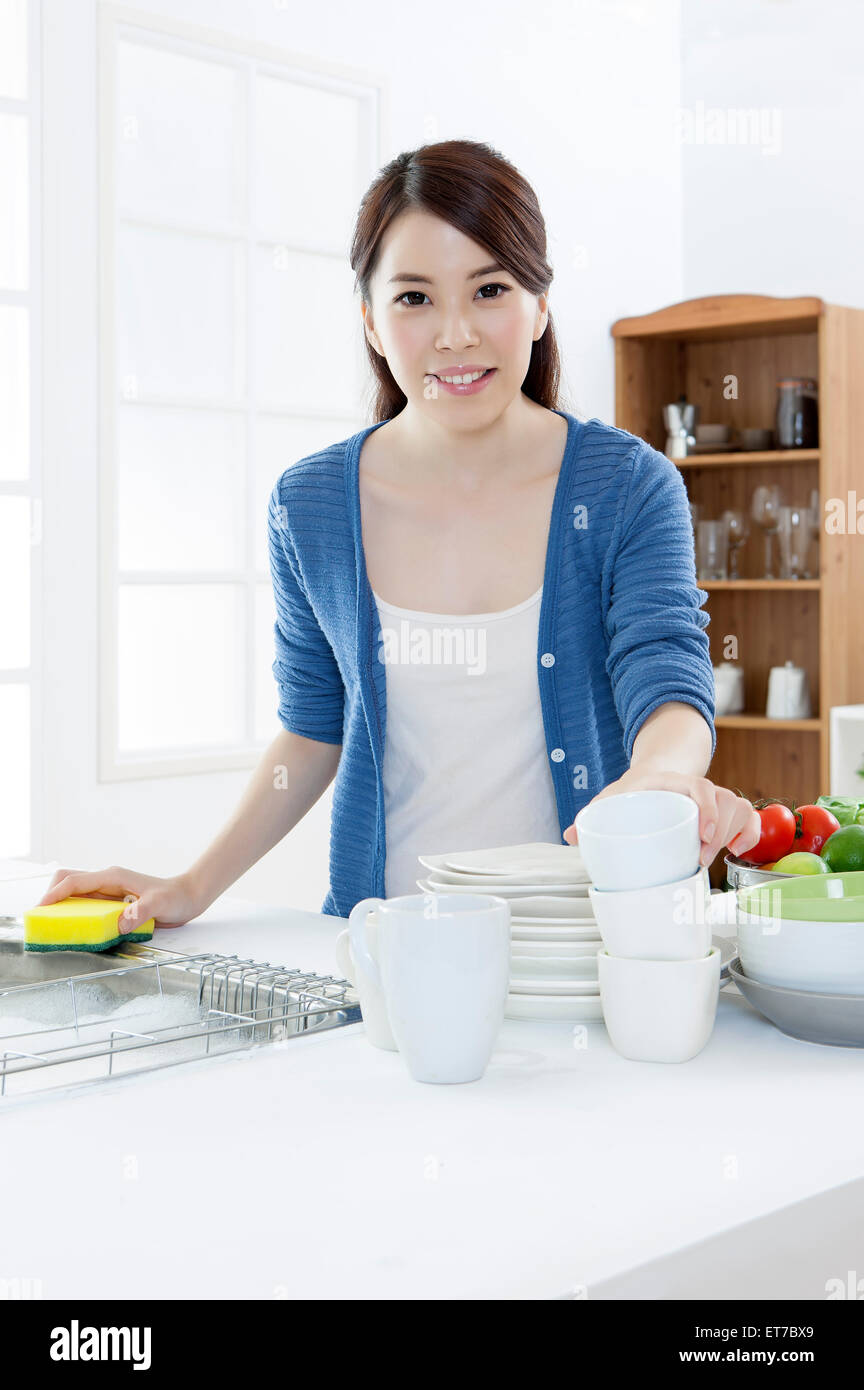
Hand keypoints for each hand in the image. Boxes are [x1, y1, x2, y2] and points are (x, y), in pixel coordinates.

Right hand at [33, 865, 205, 931]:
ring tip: (50, 925)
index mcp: (112, 877)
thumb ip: (141, 911)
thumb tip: (121, 921)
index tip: (40, 908)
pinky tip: (73, 927)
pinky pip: (85, 904)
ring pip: (74, 893)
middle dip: (51, 895)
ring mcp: (108, 891)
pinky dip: (74, 913)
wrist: (188, 896)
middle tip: (41, 918)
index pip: (75, 881)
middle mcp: (106, 881)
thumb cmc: (175, 897)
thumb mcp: (160, 904)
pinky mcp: (111, 901)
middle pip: (68, 881)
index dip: (55, 894)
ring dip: (60, 905)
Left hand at [562, 768, 761, 867]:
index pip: (702, 788)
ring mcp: (717, 800)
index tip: (702, 836)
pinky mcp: (726, 813)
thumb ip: (593, 813)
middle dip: (719, 834)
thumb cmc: (635, 788)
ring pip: (742, 811)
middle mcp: (701, 788)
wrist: (656, 774)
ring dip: (735, 834)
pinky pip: (751, 820)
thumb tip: (570, 837)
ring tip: (716, 855)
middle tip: (700, 858)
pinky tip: (738, 850)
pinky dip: (751, 835)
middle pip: (727, 803)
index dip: (707, 809)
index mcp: (676, 781)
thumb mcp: (614, 795)